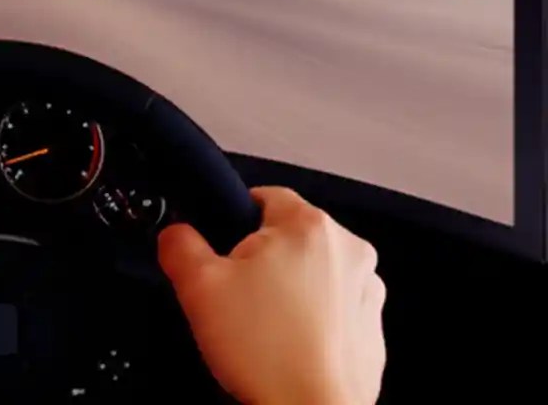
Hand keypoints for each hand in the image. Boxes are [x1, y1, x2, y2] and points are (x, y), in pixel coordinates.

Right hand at [158, 187, 385, 404]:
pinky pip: (333, 308)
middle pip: (289, 236)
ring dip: (288, 290)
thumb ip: (179, 244)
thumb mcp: (198, 287)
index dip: (233, 223)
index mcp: (308, 226)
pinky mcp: (372, 326)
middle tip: (235, 297)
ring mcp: (366, 289)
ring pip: (311, 273)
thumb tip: (176, 231)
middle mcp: (348, 249)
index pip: (263, 196)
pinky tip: (287, 345)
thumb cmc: (266, 352)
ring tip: (262, 327)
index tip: (221, 254)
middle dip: (260, 261)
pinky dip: (311, 321)